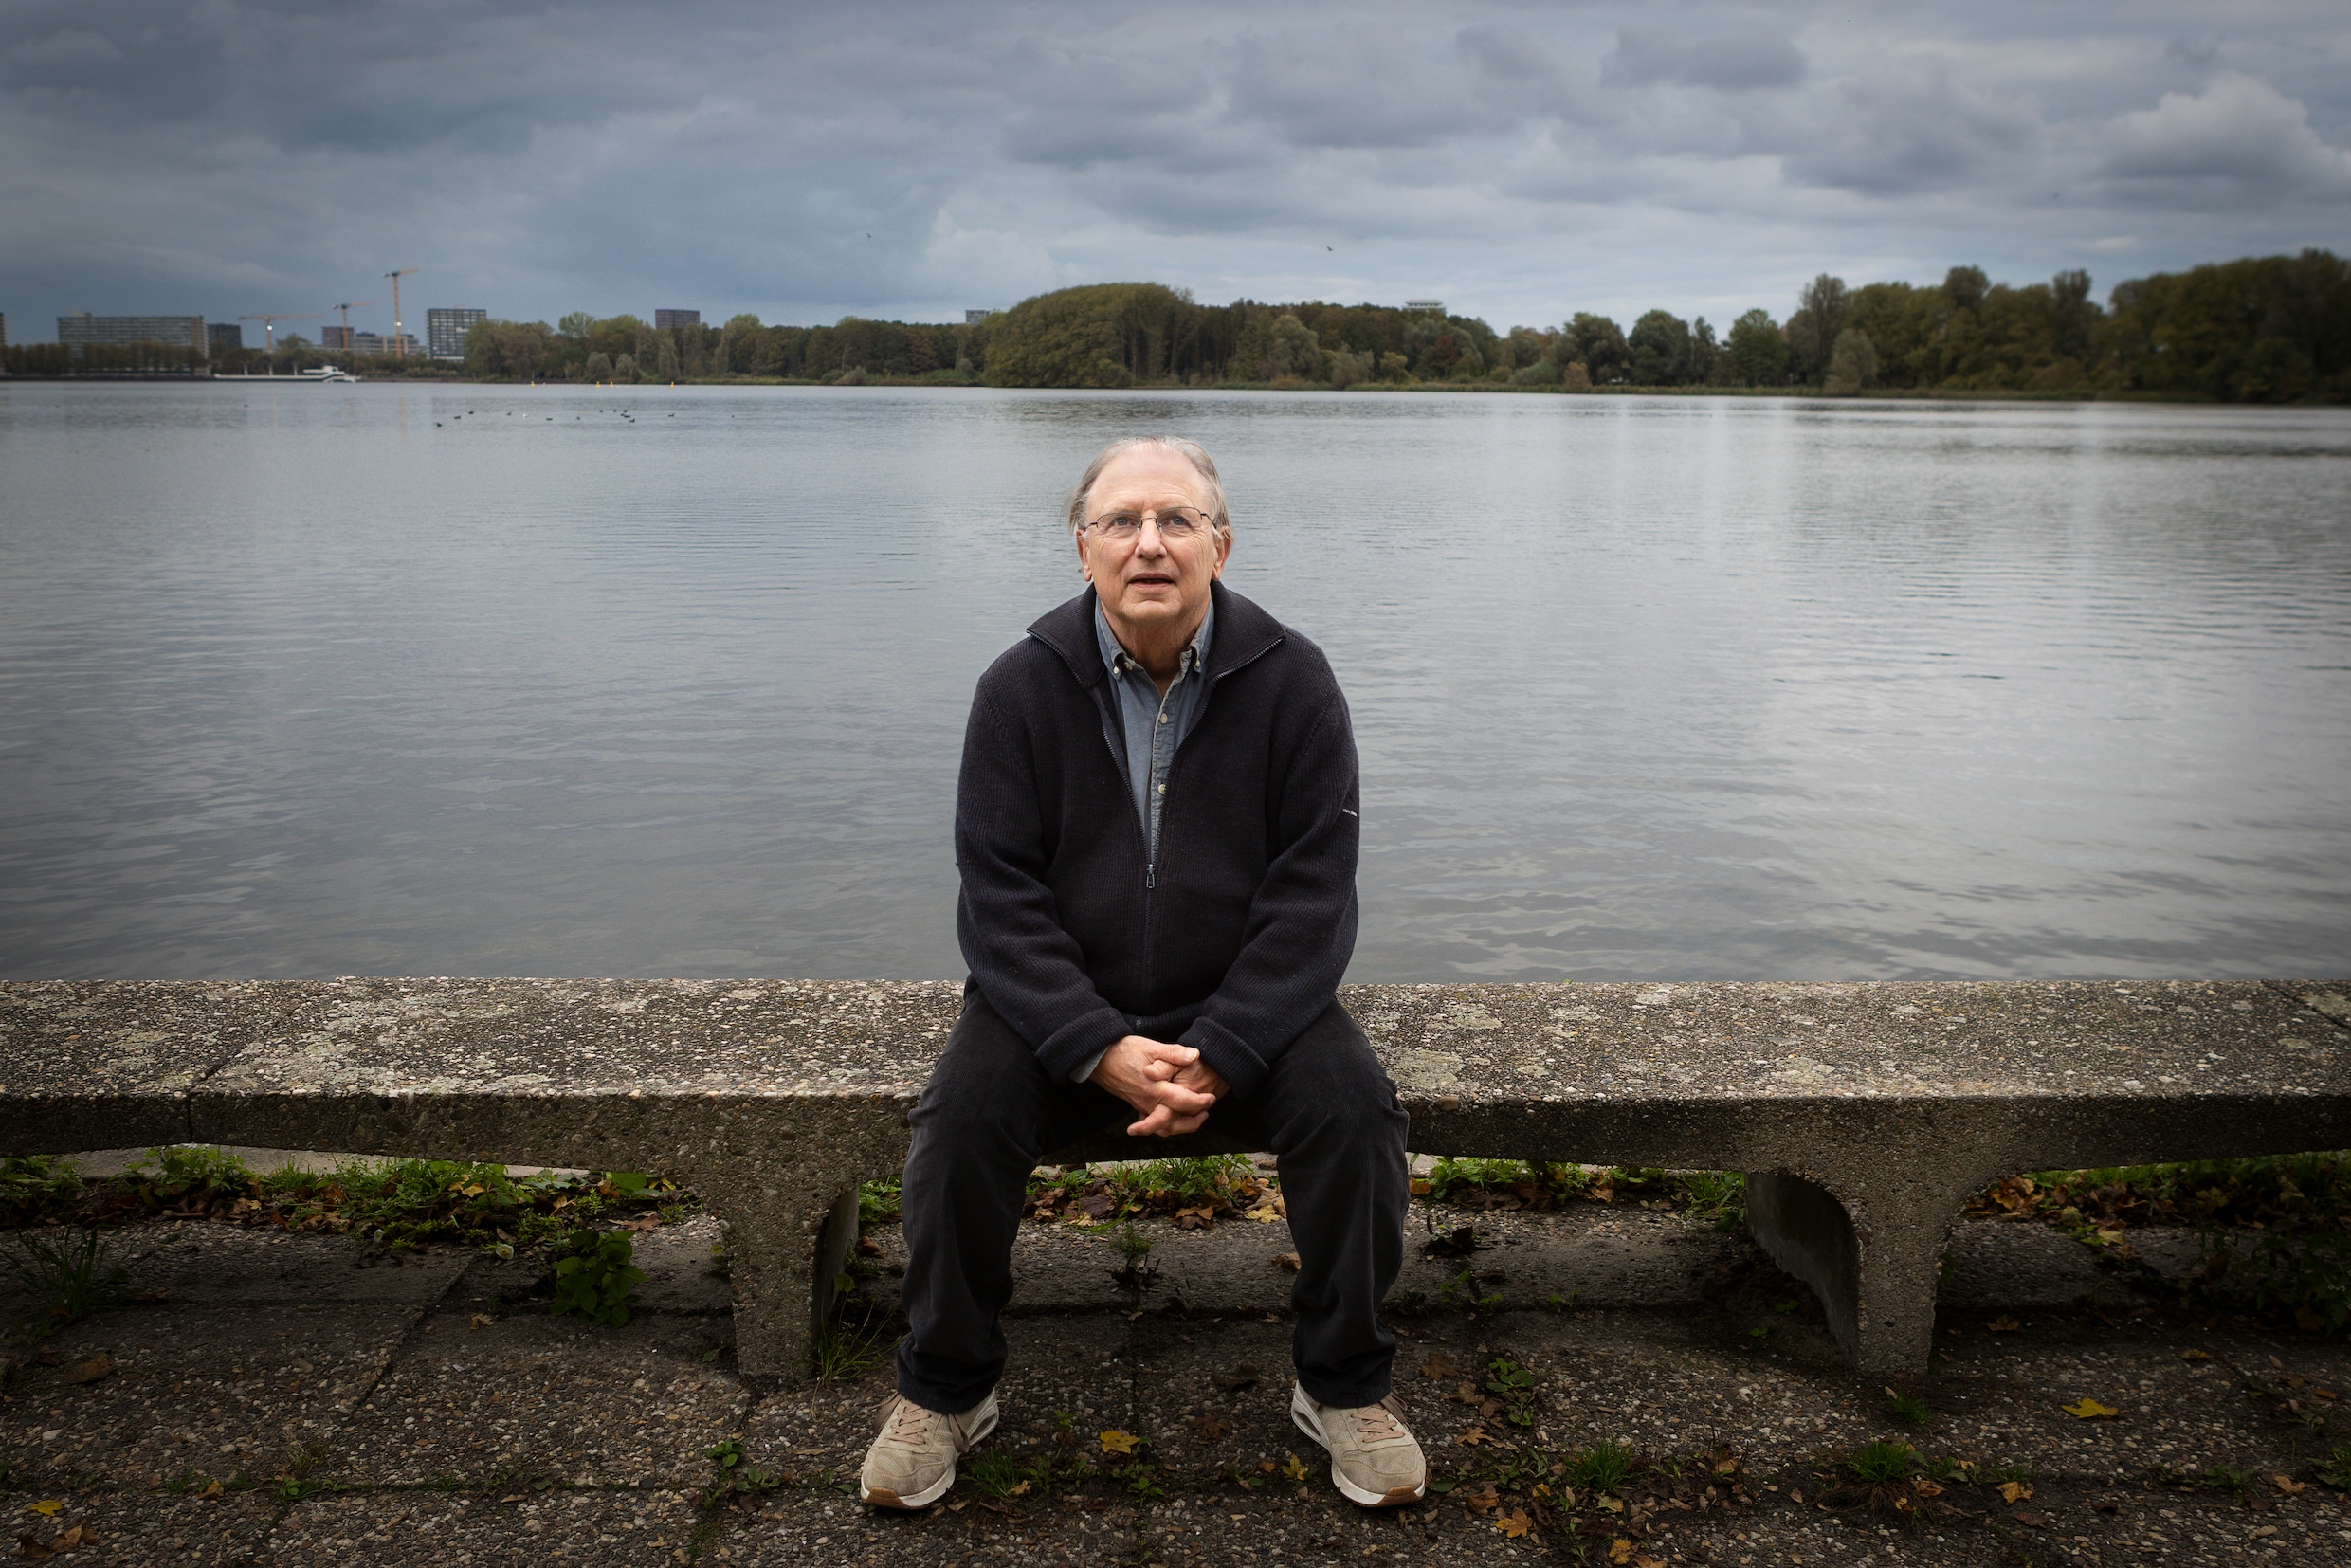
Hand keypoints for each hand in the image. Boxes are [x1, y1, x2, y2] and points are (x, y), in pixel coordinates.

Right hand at [1089, 1035, 1220, 1136]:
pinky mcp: (1134, 1104)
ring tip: (1193, 1116)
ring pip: (1162, 1127)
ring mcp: (1140, 1105)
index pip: (1183, 1102)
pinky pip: (1151, 1121)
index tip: (1211, 1098)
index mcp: (1156, 1088)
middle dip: (1192, 1123)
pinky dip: (1164, 1123)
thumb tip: (1195, 1056)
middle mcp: (1148, 1101)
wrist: (1097, 1057)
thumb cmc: (1124, 1050)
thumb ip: (1174, 1053)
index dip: (1200, 1102)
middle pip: (1173, 1124)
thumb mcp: (1151, 1047)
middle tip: (1205, 1113)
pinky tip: (1172, 1114)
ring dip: (1179, 1126)